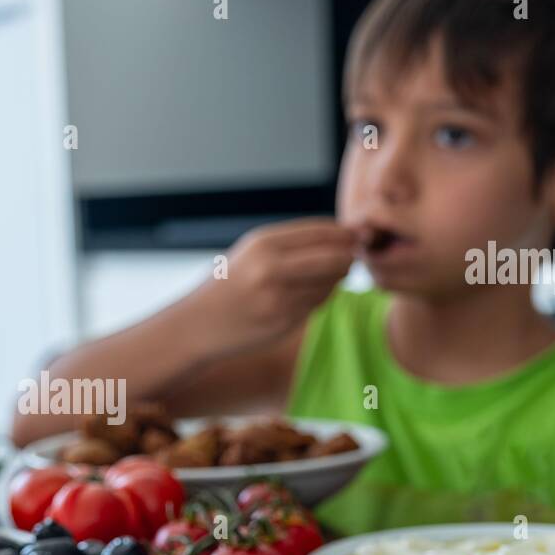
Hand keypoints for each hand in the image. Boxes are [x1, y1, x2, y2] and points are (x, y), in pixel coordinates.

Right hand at [188, 218, 355, 355]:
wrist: (199, 323)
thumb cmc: (231, 283)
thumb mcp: (253, 252)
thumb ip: (294, 243)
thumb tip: (345, 237)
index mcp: (263, 244)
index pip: (322, 231)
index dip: (345, 234)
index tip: (354, 238)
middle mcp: (271, 269)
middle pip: (334, 258)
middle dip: (348, 258)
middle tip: (351, 258)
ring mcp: (278, 299)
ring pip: (330, 285)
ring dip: (335, 281)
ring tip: (318, 278)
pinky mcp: (284, 322)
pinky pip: (317, 305)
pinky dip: (319, 299)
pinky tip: (301, 297)